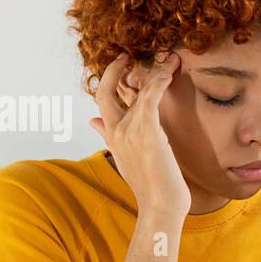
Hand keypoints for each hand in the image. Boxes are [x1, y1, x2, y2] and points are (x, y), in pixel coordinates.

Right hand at [89, 51, 189, 215]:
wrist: (160, 206)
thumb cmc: (149, 186)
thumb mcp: (124, 157)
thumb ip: (108, 136)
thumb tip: (91, 121)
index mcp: (111, 135)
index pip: (102, 99)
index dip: (109, 78)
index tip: (121, 63)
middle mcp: (117, 130)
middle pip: (107, 91)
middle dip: (117, 69)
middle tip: (131, 55)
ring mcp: (130, 131)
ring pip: (136, 91)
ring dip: (154, 71)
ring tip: (169, 59)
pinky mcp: (148, 132)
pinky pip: (151, 97)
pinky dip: (159, 81)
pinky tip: (169, 72)